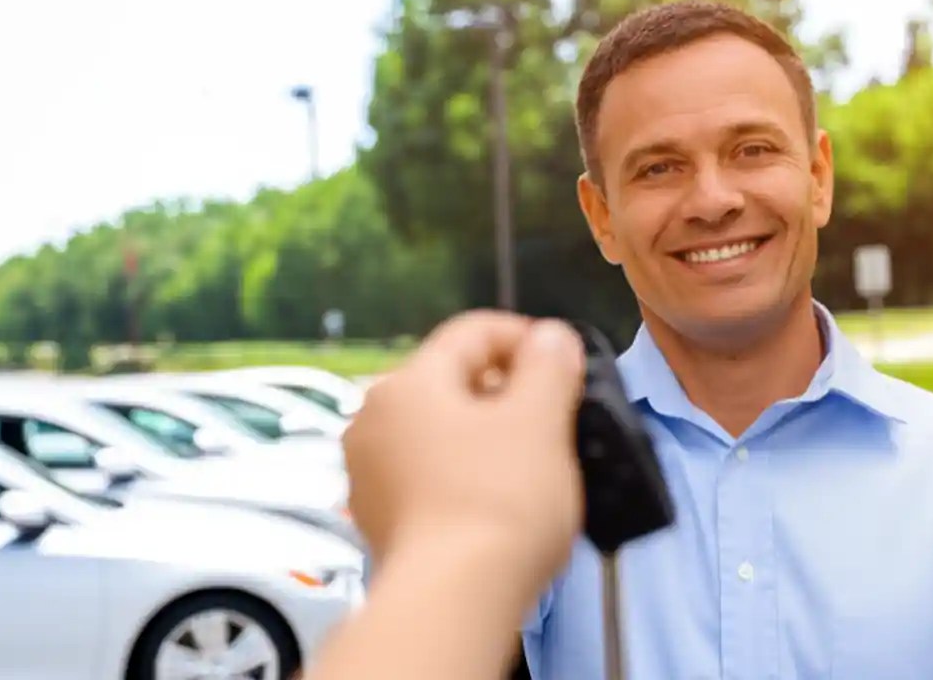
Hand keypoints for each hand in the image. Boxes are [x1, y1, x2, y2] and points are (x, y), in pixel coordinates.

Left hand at [342, 310, 586, 588]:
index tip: (563, 363)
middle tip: (554, 418)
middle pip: (451, 381)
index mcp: (407, 382)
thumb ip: (549, 365)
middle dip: (507, 391)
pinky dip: (463, 476)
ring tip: (529, 464)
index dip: (526, 337)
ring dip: (485, 436)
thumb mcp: (541, 420)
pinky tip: (496, 501)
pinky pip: (428, 476)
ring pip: (439, 431)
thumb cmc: (496, 504)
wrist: (451, 601)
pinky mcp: (378, 518)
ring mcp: (369, 472)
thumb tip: (550, 337)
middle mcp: (373, 419)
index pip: (472, 331)